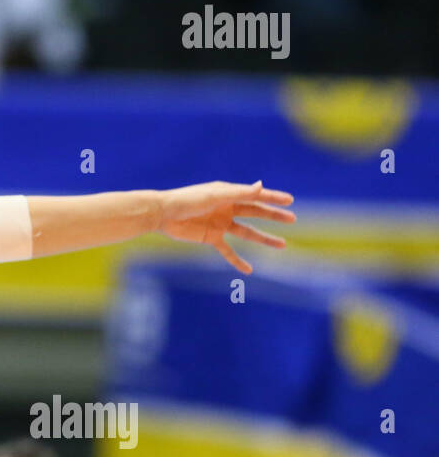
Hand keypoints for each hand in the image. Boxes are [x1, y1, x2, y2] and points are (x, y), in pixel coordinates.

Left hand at [155, 180, 295, 274]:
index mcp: (228, 194)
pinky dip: (237, 260)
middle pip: (255, 212)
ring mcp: (220, 224)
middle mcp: (226, 208)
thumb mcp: (215, 196)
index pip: (255, 196)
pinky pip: (228, 251)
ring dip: (264, 238)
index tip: (290, 200)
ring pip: (247, 232)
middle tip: (293, 219)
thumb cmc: (187, 200)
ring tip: (282, 245)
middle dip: (274, 216)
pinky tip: (249, 270)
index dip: (273, 198)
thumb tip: (261, 186)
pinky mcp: (211, 238)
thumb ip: (238, 193)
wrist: (163, 215)